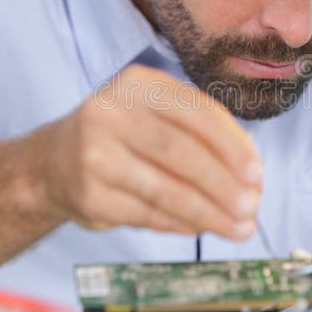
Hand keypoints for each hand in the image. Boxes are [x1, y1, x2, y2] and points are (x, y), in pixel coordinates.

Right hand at [40, 64, 262, 239]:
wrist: (53, 162)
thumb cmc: (123, 135)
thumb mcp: (157, 113)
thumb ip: (202, 131)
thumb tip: (250, 173)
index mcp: (138, 83)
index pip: (196, 112)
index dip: (232, 146)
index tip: (257, 174)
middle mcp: (111, 112)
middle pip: (181, 151)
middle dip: (224, 183)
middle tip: (252, 206)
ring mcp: (94, 154)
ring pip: (165, 188)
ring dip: (209, 212)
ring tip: (238, 227)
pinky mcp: (89, 194)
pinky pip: (147, 213)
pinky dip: (181, 224)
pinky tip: (203, 227)